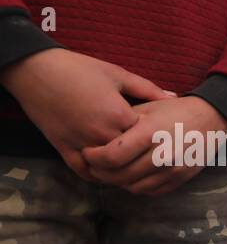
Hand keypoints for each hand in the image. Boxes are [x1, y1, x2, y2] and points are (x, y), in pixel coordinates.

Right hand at [0, 48, 172, 179]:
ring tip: (133, 168)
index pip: (148, 137)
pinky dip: (98, 175)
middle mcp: (101, 132)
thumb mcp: (116, 74)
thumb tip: (174, 98)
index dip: (156, 138)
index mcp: (118, 114)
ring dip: (122, 171)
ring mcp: (82, 143)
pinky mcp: (64, 148)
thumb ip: (147, 89)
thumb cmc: (78, 68)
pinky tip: (108, 172)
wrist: (35, 70)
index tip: (164, 138)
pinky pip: (85, 171)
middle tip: (153, 159)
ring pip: (110, 170)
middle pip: (131, 157)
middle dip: (143, 158)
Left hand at [81, 96, 226, 194]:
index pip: (112, 156)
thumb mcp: (145, 108)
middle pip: (120, 175)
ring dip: (117, 181)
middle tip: (93, 165)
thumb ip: (121, 123)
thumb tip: (94, 137)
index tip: (87, 152)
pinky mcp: (180, 179)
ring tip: (111, 171)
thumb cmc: (173, 110)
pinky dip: (136, 186)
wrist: (210, 118)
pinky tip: (130, 175)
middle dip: (100, 172)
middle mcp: (163, 154)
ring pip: (133, 186)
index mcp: (150, 133)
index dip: (93, 158)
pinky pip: (150, 190)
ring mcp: (173, 170)